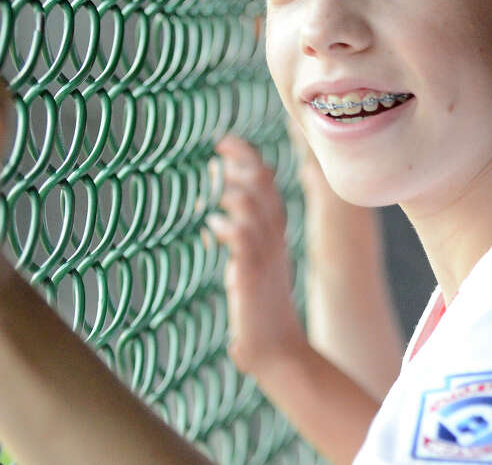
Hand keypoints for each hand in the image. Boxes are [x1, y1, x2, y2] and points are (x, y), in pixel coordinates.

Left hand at [207, 135, 305, 376]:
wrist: (279, 351)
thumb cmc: (261, 308)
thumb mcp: (255, 263)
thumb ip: (245, 235)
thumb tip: (221, 214)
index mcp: (275, 233)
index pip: (268, 182)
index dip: (248, 157)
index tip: (225, 141)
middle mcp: (274, 239)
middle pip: (265, 185)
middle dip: (242, 161)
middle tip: (218, 150)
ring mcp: (266, 256)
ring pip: (256, 206)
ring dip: (233, 191)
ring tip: (215, 191)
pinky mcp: (253, 277)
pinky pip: (243, 240)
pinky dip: (227, 225)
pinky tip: (212, 226)